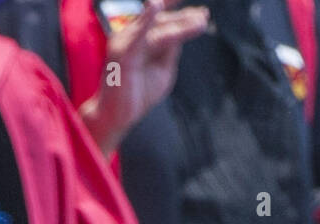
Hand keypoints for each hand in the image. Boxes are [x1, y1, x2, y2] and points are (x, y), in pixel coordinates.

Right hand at [79, 0, 208, 154]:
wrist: (116, 117)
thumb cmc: (137, 94)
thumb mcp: (163, 71)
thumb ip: (171, 51)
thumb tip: (182, 32)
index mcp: (139, 38)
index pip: (162, 19)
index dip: (180, 12)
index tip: (203, 13)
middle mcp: (131, 35)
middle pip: (162, 21)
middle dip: (184, 19)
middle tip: (204, 17)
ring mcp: (125, 42)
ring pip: (157, 28)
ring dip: (178, 23)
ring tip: (199, 21)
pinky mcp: (122, 54)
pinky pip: (137, 36)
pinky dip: (146, 21)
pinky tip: (155, 6)